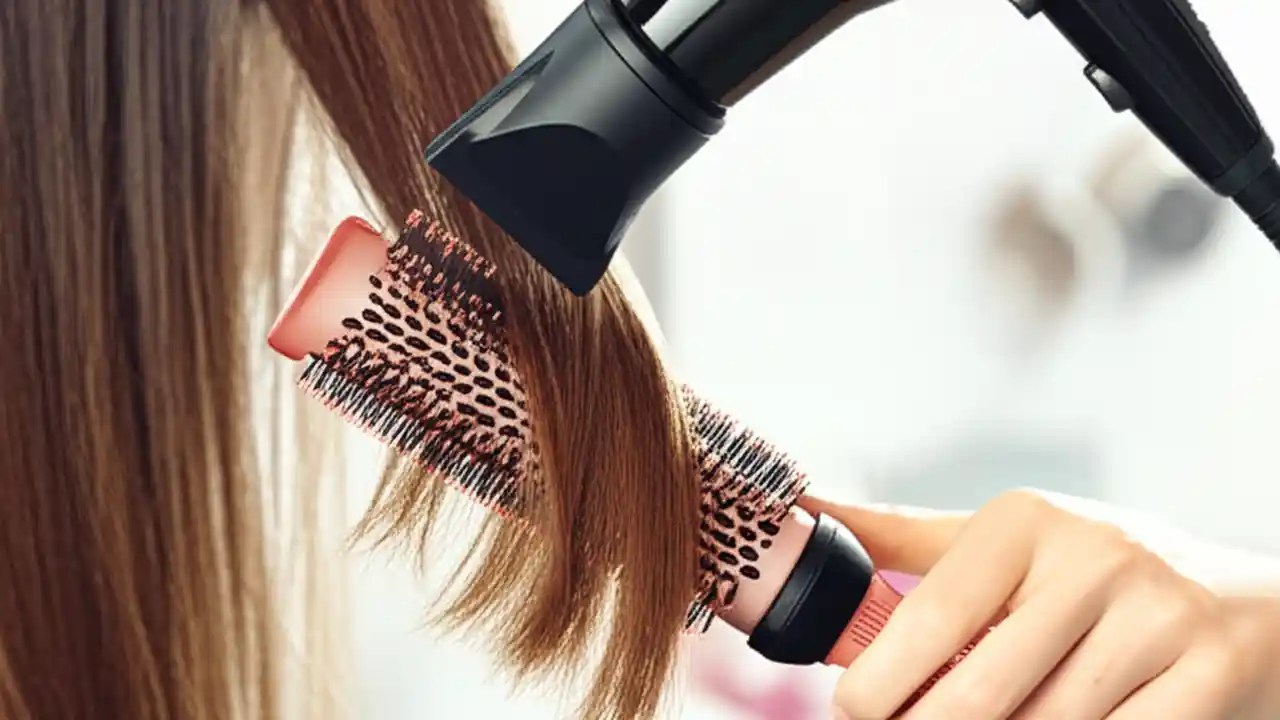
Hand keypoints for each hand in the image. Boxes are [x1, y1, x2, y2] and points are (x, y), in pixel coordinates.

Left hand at [800, 491, 1279, 719]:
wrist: (1244, 602)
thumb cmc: (1096, 574)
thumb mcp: (1006, 542)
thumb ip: (902, 539)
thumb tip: (802, 513)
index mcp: (1026, 522)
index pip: (927, 618)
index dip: (878, 683)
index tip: (854, 711)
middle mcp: (1094, 558)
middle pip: (977, 693)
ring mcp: (1159, 617)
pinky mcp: (1211, 675)